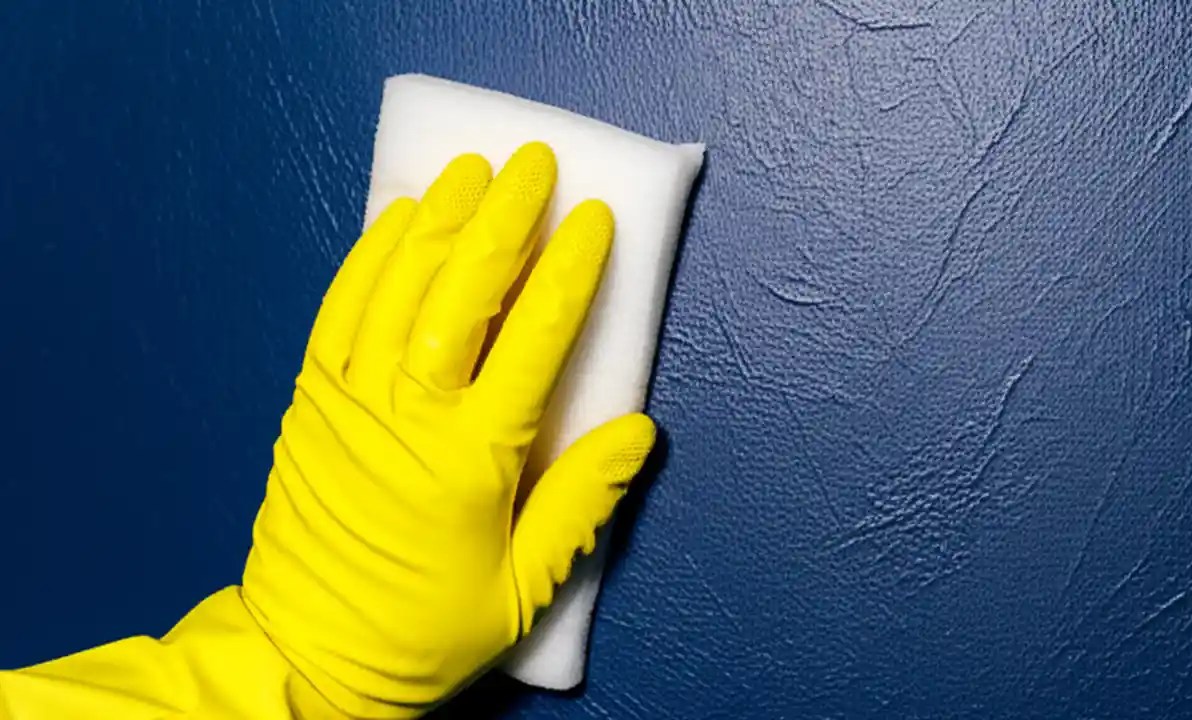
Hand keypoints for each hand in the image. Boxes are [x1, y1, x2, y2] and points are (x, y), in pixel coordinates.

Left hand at [241, 142, 655, 717]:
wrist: (307, 654)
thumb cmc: (423, 630)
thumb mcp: (523, 588)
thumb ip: (582, 504)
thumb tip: (638, 431)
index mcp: (472, 457)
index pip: (536, 338)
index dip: (570, 269)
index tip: (593, 220)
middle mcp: (410, 412)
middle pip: (464, 289)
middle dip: (505, 217)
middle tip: (534, 165)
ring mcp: (351, 398)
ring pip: (398, 284)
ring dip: (440, 219)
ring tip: (474, 172)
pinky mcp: (311, 400)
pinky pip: (340, 308)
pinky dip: (371, 256)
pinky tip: (399, 218)